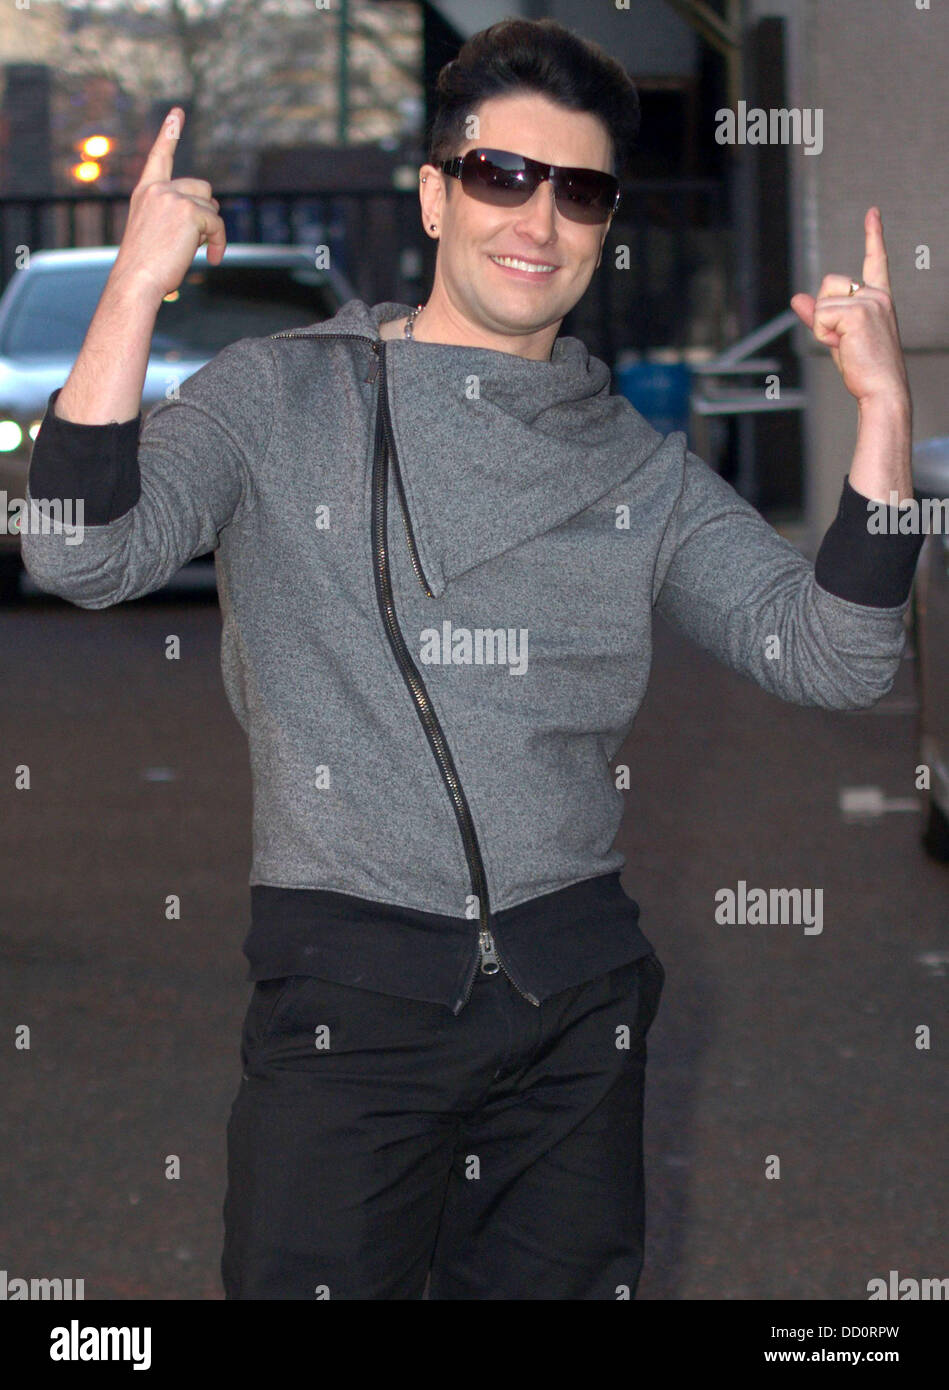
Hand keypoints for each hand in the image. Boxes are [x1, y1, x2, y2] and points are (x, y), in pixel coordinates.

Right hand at [109, 106, 226, 306]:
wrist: (136, 281)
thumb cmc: (145, 267)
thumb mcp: (156, 233)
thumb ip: (177, 215)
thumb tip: (212, 209)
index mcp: (146, 192)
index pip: (159, 157)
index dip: (170, 133)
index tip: (178, 112)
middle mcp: (158, 189)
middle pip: (202, 188)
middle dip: (207, 213)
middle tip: (198, 241)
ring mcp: (173, 198)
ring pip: (212, 208)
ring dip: (212, 232)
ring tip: (199, 253)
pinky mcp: (189, 211)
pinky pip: (218, 225)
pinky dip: (220, 243)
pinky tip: (212, 259)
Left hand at [789, 207, 909, 409]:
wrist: (882, 389)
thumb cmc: (864, 368)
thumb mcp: (838, 337)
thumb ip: (818, 316)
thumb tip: (796, 299)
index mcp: (878, 298)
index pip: (875, 261)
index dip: (873, 236)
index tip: (872, 213)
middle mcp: (877, 295)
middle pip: (828, 284)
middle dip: (824, 313)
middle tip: (844, 341)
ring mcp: (870, 301)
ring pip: (821, 302)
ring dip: (823, 327)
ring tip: (845, 346)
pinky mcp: (859, 312)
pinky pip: (820, 316)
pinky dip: (823, 335)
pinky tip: (843, 346)